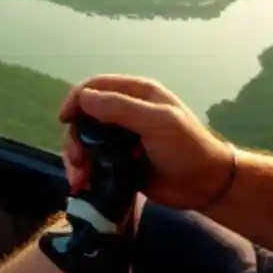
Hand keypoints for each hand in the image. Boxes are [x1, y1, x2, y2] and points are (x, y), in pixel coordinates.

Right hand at [58, 75, 235, 211]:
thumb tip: (84, 98)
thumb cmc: (188, 148)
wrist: (207, 186)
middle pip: (86, 117)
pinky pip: (94, 161)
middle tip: (77, 161)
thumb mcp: (157, 122)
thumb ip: (120, 108)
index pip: (96, 86)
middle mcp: (127, 113)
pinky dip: (85, 172)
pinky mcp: (121, 162)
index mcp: (138, 94)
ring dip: (77, 158)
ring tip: (80, 180)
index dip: (76, 99)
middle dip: (75, 137)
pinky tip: (84, 185)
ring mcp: (123, 139)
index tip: (64, 120)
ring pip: (86, 141)